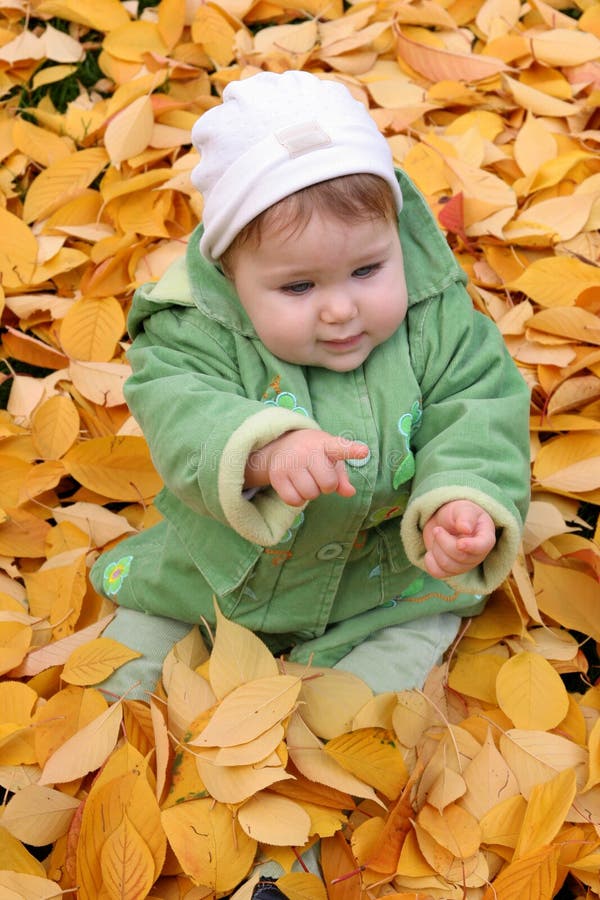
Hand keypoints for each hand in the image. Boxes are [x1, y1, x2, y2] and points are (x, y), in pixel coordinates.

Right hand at [246, 430, 368, 506]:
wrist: (280, 444)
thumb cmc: (313, 455)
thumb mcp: (330, 459)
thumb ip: (342, 477)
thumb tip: (350, 492)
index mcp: (325, 444)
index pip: (340, 447)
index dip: (352, 450)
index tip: (364, 452)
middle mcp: (307, 451)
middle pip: (328, 484)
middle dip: (327, 486)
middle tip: (319, 476)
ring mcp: (290, 463)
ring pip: (310, 494)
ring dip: (312, 492)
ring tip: (306, 479)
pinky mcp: (277, 476)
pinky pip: (294, 500)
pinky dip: (298, 499)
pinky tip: (296, 487)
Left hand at [422, 500, 495, 578]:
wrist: (443, 521)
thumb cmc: (456, 514)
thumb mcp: (462, 509)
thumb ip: (465, 517)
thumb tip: (466, 529)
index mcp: (485, 536)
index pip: (483, 546)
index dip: (471, 547)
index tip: (459, 543)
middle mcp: (478, 554)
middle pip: (461, 557)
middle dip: (444, 542)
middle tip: (437, 529)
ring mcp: (465, 564)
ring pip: (448, 566)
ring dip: (436, 549)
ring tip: (436, 537)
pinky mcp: (451, 570)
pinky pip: (438, 572)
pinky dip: (429, 561)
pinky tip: (430, 552)